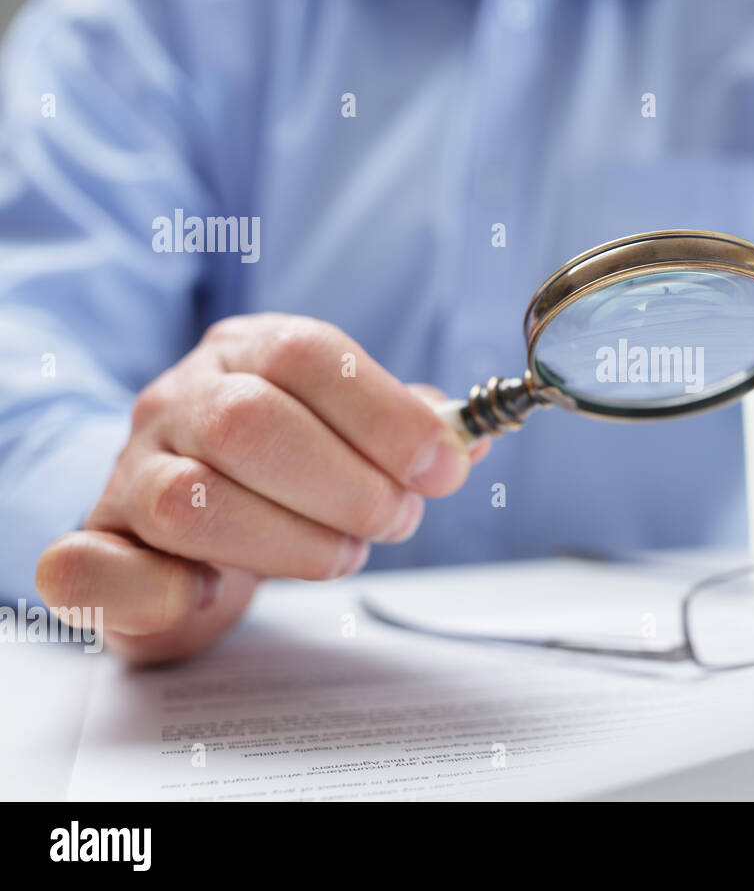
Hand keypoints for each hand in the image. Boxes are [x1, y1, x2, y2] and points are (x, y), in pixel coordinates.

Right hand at [36, 314, 486, 663]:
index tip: (443, 469)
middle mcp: (176, 403)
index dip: (385, 414)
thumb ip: (407, 432)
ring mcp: (126, 473)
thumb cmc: (284, 477)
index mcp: (245, 354)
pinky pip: (95, 567)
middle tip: (395, 521)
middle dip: (347, 486)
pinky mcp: (92, 550)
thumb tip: (468, 439)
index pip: (307, 354)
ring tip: (341, 555)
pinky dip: (165, 592)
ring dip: (289, 542)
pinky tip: (214, 592)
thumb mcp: (350, 435)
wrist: (185, 533)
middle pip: (250, 423)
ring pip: (190, 502)